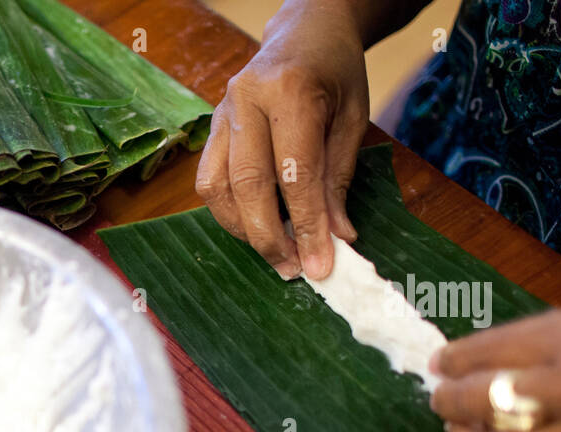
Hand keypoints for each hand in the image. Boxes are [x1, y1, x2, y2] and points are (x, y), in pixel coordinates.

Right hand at [196, 0, 369, 278]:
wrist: (305, 32)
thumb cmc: (335, 73)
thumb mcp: (352, 120)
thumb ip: (339, 179)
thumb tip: (336, 238)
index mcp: (290, 90)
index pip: (295, 174)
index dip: (307, 225)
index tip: (319, 265)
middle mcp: (246, 100)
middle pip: (247, 186)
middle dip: (269, 237)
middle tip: (292, 270)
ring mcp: (221, 113)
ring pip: (217, 188)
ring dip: (242, 229)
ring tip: (274, 252)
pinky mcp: (210, 128)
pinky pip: (208, 181)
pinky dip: (228, 212)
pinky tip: (253, 225)